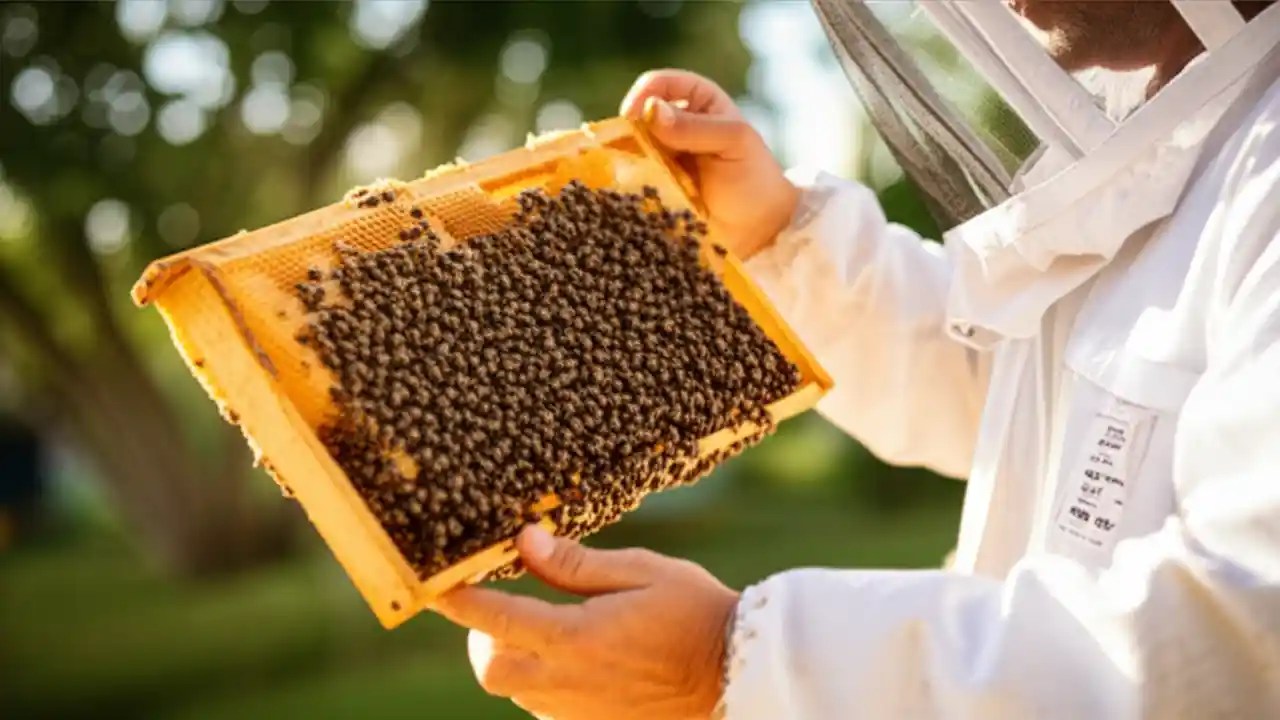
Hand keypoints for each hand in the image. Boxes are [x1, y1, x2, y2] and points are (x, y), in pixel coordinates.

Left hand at [435, 525, 738, 719]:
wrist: (738, 674)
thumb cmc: (695, 611)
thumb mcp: (640, 570)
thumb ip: (576, 564)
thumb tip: (524, 542)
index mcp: (577, 637)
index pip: (494, 618)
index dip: (457, 598)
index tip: (433, 581)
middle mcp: (569, 681)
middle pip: (490, 667)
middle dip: (484, 635)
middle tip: (507, 605)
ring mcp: (579, 710)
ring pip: (515, 689)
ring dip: (516, 656)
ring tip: (550, 625)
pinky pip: (546, 705)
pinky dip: (544, 680)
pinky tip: (579, 656)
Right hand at [620, 69, 798, 259]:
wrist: (759, 229)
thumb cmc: (754, 178)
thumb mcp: (733, 143)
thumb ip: (694, 127)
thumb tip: (649, 111)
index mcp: (698, 101)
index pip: (658, 84)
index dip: (642, 96)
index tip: (633, 118)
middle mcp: (675, 125)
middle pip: (636, 118)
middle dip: (628, 133)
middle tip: (627, 154)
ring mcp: (662, 157)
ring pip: (628, 149)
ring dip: (624, 160)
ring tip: (627, 175)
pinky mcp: (654, 187)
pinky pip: (630, 179)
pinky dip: (625, 183)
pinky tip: (626, 192)